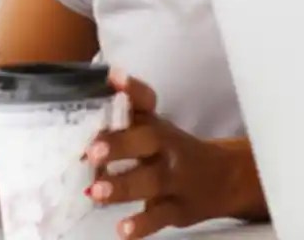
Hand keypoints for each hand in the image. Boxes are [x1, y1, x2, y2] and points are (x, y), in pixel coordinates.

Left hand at [86, 71, 258, 238]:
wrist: (225, 178)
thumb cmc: (174, 153)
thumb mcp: (154, 132)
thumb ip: (120, 126)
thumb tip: (78, 121)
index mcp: (158, 125)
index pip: (146, 102)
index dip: (131, 90)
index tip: (114, 78)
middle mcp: (168, 147)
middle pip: (148, 141)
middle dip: (120, 144)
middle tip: (93, 151)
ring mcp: (175, 178)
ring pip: (151, 181)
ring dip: (123, 186)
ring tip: (96, 192)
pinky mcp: (179, 208)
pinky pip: (160, 216)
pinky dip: (142, 224)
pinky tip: (124, 229)